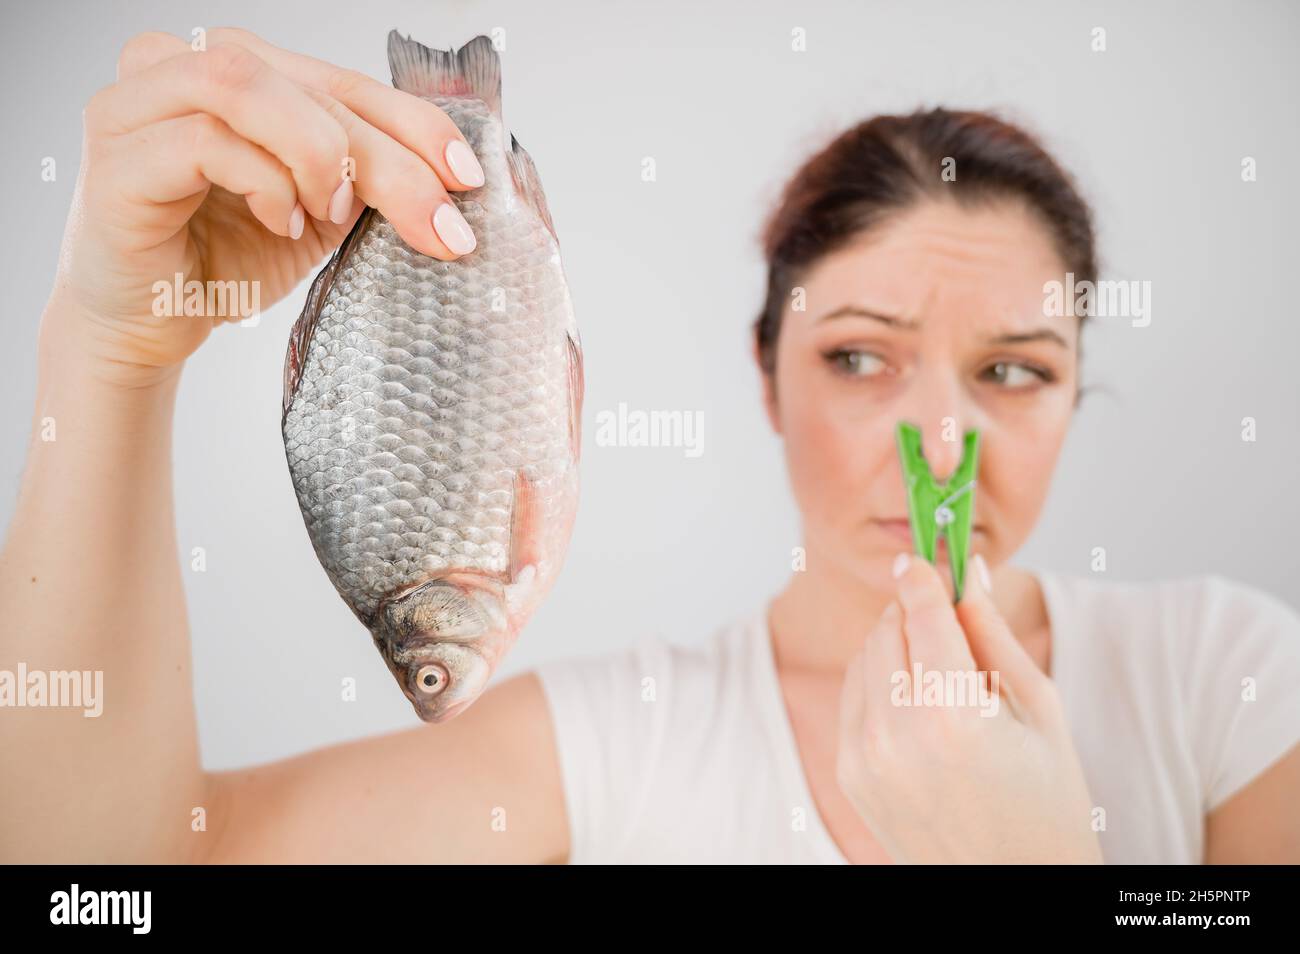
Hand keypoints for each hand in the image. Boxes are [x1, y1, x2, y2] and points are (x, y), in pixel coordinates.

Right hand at [47, 27, 484, 386]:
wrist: (149, 324)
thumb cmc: (229, 258)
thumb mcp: (319, 212)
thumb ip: (365, 176)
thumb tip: (454, 181)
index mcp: (241, 68)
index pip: (344, 80)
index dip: (414, 121)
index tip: (468, 177)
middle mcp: (180, 63)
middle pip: (308, 86)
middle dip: (389, 158)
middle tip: (439, 225)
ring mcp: (138, 102)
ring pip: (250, 86)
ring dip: (318, 156)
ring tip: (330, 216)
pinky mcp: (116, 152)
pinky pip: (207, 141)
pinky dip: (265, 184)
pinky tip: (281, 225)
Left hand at [836, 554, 1102, 862]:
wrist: (1014, 888)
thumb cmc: (1047, 800)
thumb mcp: (1040, 709)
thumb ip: (992, 632)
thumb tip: (969, 566)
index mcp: (953, 717)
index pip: (921, 613)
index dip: (922, 576)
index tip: (923, 556)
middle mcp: (896, 736)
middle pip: (887, 629)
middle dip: (915, 615)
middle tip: (953, 630)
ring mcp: (863, 758)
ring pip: (864, 657)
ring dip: (896, 648)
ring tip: (948, 684)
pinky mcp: (848, 774)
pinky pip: (852, 697)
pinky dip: (879, 684)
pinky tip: (921, 709)